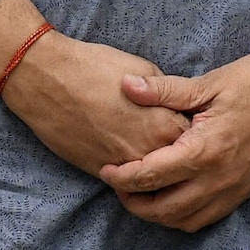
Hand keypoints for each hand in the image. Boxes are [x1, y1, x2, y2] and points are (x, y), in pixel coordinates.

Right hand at [0, 0, 187, 176]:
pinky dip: (135, 175)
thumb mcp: (145, 70)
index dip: (198, 131)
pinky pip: (127, 182)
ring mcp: (122, 164)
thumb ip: (167, 96)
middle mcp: (146, 150)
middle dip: (183, 154)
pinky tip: (137, 161)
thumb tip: (178, 106)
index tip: (200, 126)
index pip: (197, 139)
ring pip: (154, 178)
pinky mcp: (99, 171)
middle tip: (187, 145)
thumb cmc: (96, 67)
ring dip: (160, 169)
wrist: (48, 80)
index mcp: (163, 123)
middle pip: (179, 164)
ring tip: (164, 157)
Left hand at [101, 0, 249, 232]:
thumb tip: (126, 87)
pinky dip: (184, 217)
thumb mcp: (213, 81)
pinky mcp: (247, 190)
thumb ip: (166, 91)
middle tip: (116, 183)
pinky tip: (175, 197)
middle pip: (162, 209)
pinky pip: (207, 218)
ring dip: (157, 214)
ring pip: (184, 221)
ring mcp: (236, 189)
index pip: (150, 176)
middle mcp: (220, 178)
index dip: (121, 176)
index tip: (104, 167)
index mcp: (206, 150)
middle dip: (133, 202)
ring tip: (141, 194)